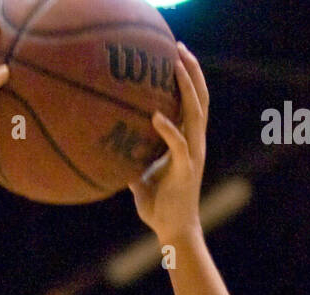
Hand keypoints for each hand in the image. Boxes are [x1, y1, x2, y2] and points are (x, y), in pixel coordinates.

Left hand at [129, 42, 206, 245]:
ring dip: (187, 87)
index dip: (188, 78)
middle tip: (178, 47)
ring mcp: (193, 155)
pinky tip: (154, 115)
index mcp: (187, 142)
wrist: (173, 232)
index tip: (175, 55)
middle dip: (191, 71)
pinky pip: (179, 144)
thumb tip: (109, 148)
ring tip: (175, 65)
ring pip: (196, 113)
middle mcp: (194, 144)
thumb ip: (132, 159)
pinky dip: (168, 128)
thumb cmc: (158, 207)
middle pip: (200, 98)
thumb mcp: (141, 177)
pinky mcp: (186, 170)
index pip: (192, 103)